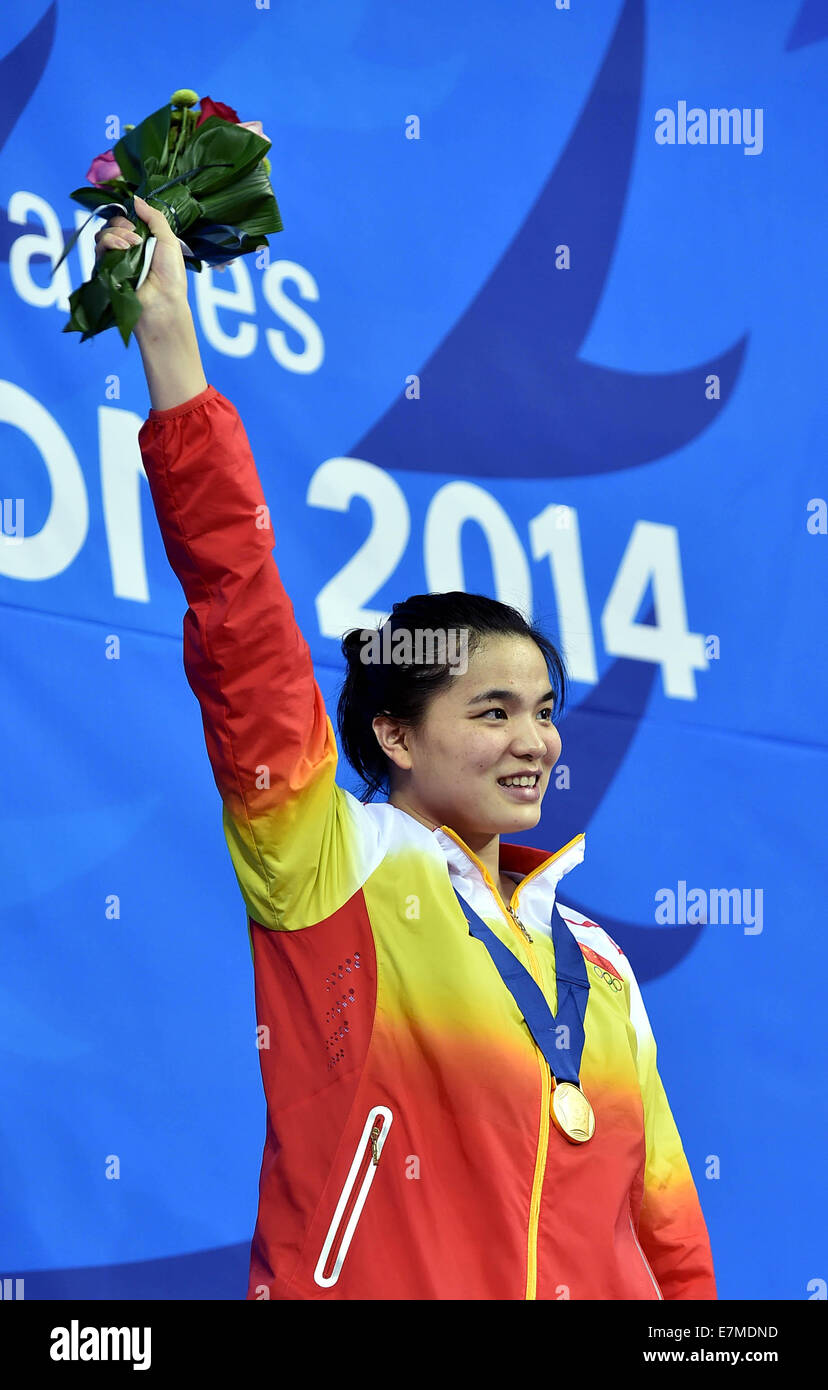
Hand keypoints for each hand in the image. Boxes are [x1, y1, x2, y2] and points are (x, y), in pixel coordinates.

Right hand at [93, 194, 188, 322]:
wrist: (164, 302)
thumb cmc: (171, 276)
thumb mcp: (168, 240)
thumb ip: (153, 217)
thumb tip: (136, 199)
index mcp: (142, 241)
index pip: (125, 219)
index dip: (127, 215)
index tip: (137, 221)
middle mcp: (127, 249)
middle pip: (111, 224)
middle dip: (121, 224)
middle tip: (136, 237)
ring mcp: (115, 260)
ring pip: (102, 234)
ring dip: (116, 233)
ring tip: (132, 245)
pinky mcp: (106, 270)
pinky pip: (99, 248)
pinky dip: (109, 242)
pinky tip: (122, 248)